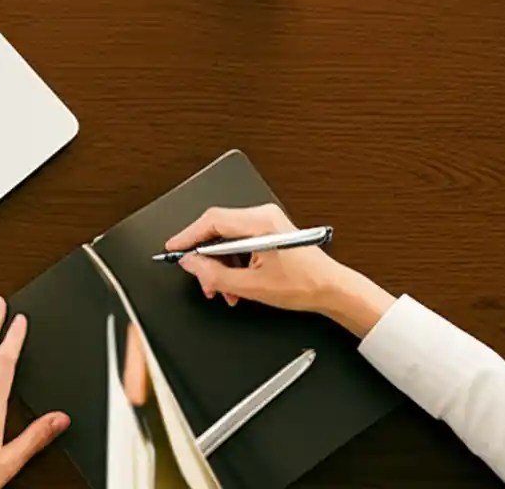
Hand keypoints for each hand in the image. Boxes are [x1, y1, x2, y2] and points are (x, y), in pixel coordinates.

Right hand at [166, 204, 395, 336]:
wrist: (331, 288)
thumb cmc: (304, 285)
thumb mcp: (252, 286)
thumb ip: (215, 275)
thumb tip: (191, 264)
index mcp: (260, 223)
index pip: (212, 221)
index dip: (188, 235)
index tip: (173, 248)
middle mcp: (263, 216)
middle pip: (217, 229)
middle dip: (205, 258)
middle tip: (202, 279)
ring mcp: (266, 221)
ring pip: (226, 238)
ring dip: (219, 265)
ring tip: (223, 289)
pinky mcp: (267, 230)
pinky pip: (238, 241)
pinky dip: (231, 262)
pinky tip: (234, 283)